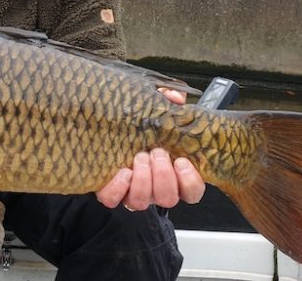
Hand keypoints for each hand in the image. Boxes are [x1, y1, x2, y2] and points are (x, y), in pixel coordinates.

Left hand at [95, 88, 204, 209]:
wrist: (109, 132)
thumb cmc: (143, 126)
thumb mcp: (158, 113)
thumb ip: (170, 102)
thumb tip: (175, 98)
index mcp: (174, 175)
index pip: (192, 193)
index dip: (190, 182)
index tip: (182, 161)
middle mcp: (155, 189)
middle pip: (168, 198)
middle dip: (163, 175)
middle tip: (156, 152)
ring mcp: (133, 193)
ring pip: (142, 202)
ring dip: (143, 181)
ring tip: (140, 157)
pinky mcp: (111, 192)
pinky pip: (112, 200)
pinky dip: (117, 187)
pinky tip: (122, 171)